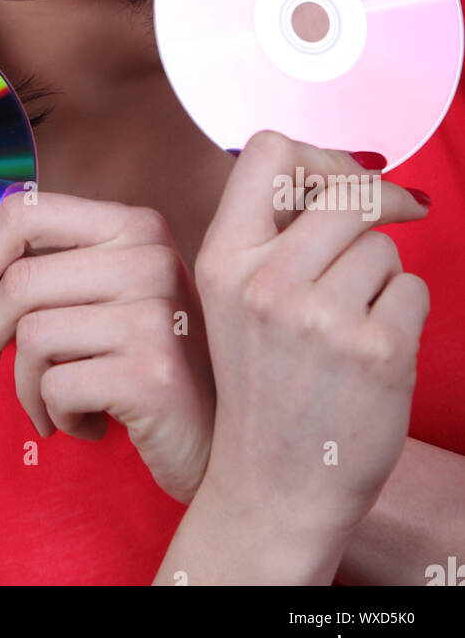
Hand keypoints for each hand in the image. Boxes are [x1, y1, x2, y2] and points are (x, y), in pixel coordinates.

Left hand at [0, 188, 215, 501]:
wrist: (220, 442)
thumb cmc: (148, 368)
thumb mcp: (110, 298)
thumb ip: (54, 271)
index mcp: (135, 224)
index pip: (24, 211)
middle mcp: (151, 256)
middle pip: (17, 283)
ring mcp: (157, 312)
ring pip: (29, 338)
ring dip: (25, 387)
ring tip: (56, 404)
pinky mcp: (151, 371)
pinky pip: (55, 386)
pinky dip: (55, 415)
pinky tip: (90, 424)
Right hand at [193, 131, 430, 549]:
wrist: (275, 486)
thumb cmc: (263, 385)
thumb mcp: (233, 299)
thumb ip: (270, 235)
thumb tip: (347, 171)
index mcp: (222, 260)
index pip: (269, 151)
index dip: (317, 155)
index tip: (340, 180)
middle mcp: (265, 282)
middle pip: (346, 193)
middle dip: (380, 203)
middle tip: (401, 212)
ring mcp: (321, 317)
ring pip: (383, 246)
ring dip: (383, 275)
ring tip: (353, 322)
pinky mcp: (377, 351)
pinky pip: (414, 289)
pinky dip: (406, 313)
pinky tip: (373, 351)